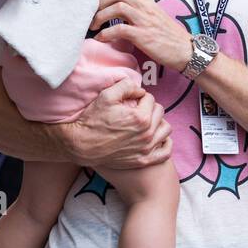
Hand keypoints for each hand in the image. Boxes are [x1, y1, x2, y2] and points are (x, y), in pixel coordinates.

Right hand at [54, 76, 171, 168]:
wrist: (82, 145)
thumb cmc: (93, 120)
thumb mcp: (106, 96)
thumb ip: (126, 86)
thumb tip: (140, 90)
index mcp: (140, 117)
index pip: (150, 99)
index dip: (140, 97)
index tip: (131, 101)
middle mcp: (147, 134)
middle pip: (159, 112)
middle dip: (149, 107)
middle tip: (137, 110)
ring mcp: (146, 148)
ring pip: (166, 129)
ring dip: (158, 123)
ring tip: (147, 122)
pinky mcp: (144, 160)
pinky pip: (166, 152)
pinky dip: (165, 143)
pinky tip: (156, 138)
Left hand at [91, 0, 193, 72]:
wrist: (185, 50)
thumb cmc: (167, 34)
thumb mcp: (152, 14)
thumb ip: (136, 6)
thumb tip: (115, 4)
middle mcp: (145, 6)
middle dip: (98, 0)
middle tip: (91, 13)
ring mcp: (144, 20)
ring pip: (117, 6)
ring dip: (100, 16)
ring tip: (93, 26)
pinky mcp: (144, 36)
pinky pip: (120, 30)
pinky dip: (106, 33)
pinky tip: (101, 38)